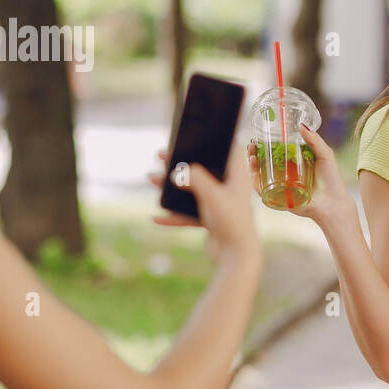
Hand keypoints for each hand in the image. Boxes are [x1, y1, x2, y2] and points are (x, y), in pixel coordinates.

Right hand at [148, 148, 261, 265]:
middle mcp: (229, 187)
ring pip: (192, 189)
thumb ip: (194, 178)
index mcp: (237, 175)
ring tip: (151, 180)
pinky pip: (189, 213)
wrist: (236, 257)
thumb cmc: (231, 222)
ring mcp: (220, 203)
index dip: (214, 138)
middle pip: (204, 167)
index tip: (196, 132)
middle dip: (180, 162)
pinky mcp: (212, 219)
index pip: (229, 148)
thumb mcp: (211, 194)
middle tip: (161, 155)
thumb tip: (177, 172)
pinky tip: (157, 218)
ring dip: (172, 186)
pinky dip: (173, 215)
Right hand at [245, 124, 355, 228]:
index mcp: (294, 163)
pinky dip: (256, 185)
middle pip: (264, 163)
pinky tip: (255, 176)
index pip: (274, 152)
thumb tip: (301, 126)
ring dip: (252, 167)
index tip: (258, 138)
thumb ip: (314, 140)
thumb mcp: (325, 155)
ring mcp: (282, 187)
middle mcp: (285, 175)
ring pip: (261, 177)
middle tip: (252, 146)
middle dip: (254, 154)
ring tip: (252, 158)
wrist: (334, 203)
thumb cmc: (332, 180)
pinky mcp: (280, 200)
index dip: (264, 145)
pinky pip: (264, 193)